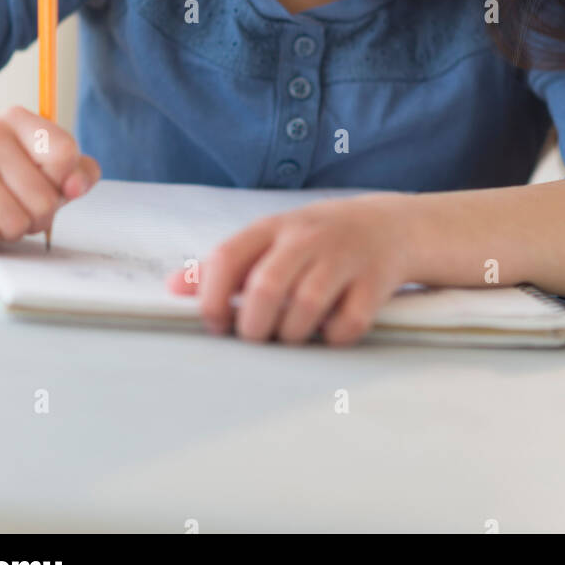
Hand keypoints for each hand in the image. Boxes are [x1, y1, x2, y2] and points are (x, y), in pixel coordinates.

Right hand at [0, 105, 100, 258]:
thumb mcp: (50, 172)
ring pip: (16, 223)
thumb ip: (79, 173)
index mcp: (17, 119)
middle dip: (38, 215)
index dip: (64, 182)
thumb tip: (75, 185)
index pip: (65, 154)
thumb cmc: (6, 184)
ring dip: (12, 230)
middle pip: (44, 198)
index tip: (49, 182)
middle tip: (19, 206)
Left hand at [167, 192, 414, 346]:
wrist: (391, 226)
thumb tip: (173, 288)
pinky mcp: (375, 282)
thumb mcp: (270, 238)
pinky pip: (348, 324)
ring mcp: (343, 258)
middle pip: (266, 286)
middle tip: (255, 338)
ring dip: (291, 335)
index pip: (228, 256)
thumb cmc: (317, 239)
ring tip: (290, 336)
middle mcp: (307, 238)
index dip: (211, 297)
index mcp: (273, 227)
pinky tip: (328, 332)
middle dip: (253, 326)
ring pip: (306, 306)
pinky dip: (333, 338)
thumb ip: (224, 264)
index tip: (215, 325)